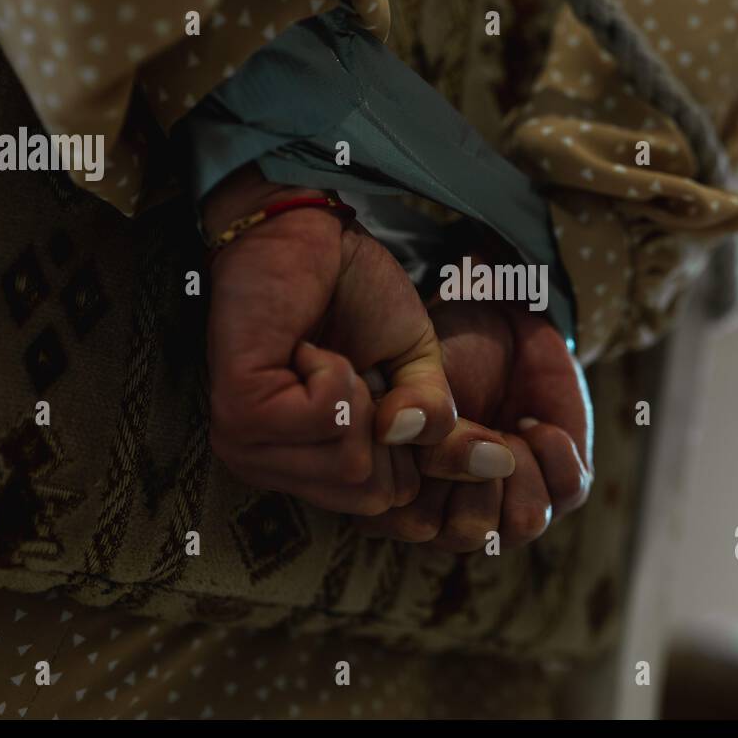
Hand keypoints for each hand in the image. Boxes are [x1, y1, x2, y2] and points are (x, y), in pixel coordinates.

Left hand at [203, 167, 515, 515]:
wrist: (303, 233)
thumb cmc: (355, 295)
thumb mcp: (417, 366)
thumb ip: (439, 422)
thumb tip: (496, 460)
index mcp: (314, 467)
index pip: (393, 504)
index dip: (424, 447)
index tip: (410, 391)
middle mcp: (276, 469)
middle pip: (377, 495)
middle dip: (390, 426)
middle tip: (357, 368)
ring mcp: (251, 449)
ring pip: (351, 467)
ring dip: (358, 395)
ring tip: (326, 356)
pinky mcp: (241, 416)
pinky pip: (326, 423)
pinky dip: (334, 375)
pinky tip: (304, 349)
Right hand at [356, 299, 592, 549]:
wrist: (504, 328)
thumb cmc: (448, 356)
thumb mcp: (423, 384)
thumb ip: (415, 424)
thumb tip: (429, 444)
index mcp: (406, 498)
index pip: (410, 521)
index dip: (428, 468)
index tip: (436, 422)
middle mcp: (457, 515)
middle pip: (467, 534)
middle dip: (477, 471)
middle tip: (478, 428)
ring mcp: (511, 508)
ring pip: (524, 524)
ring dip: (519, 464)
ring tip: (508, 429)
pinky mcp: (560, 490)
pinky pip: (565, 494)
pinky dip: (553, 449)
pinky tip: (534, 423)